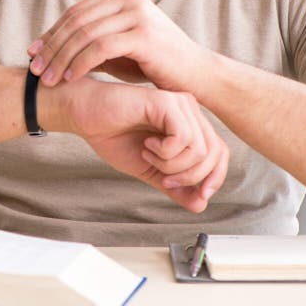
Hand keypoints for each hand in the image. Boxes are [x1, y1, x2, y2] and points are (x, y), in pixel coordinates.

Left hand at [28, 0, 204, 91]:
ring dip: (61, 58)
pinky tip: (69, 79)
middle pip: (76, 20)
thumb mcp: (118, 47)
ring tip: (47, 79)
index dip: (51, 33)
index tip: (32, 52)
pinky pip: (100, 48)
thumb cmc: (154, 63)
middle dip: (51, 46)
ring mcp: (137, 11)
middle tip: (34, 69)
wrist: (195, 75)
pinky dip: (80, 64)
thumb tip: (50, 48)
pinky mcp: (142, 33)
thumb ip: (90, 42)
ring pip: (84, 34)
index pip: (76, 12)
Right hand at [48, 78, 228, 212]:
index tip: (198, 197)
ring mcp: (179, 103)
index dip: (214, 178)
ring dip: (172, 165)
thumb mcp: (150, 169)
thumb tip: (200, 205)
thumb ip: (174, 185)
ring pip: (199, 149)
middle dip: (190, 177)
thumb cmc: (113, 134)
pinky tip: (147, 145)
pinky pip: (182, 138)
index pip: (219, 152)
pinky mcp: (166, 102)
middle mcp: (190, 109)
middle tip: (164, 179)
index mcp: (189, 122)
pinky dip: (165, 152)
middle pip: (214, 153)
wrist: (86, 115)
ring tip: (149, 156)